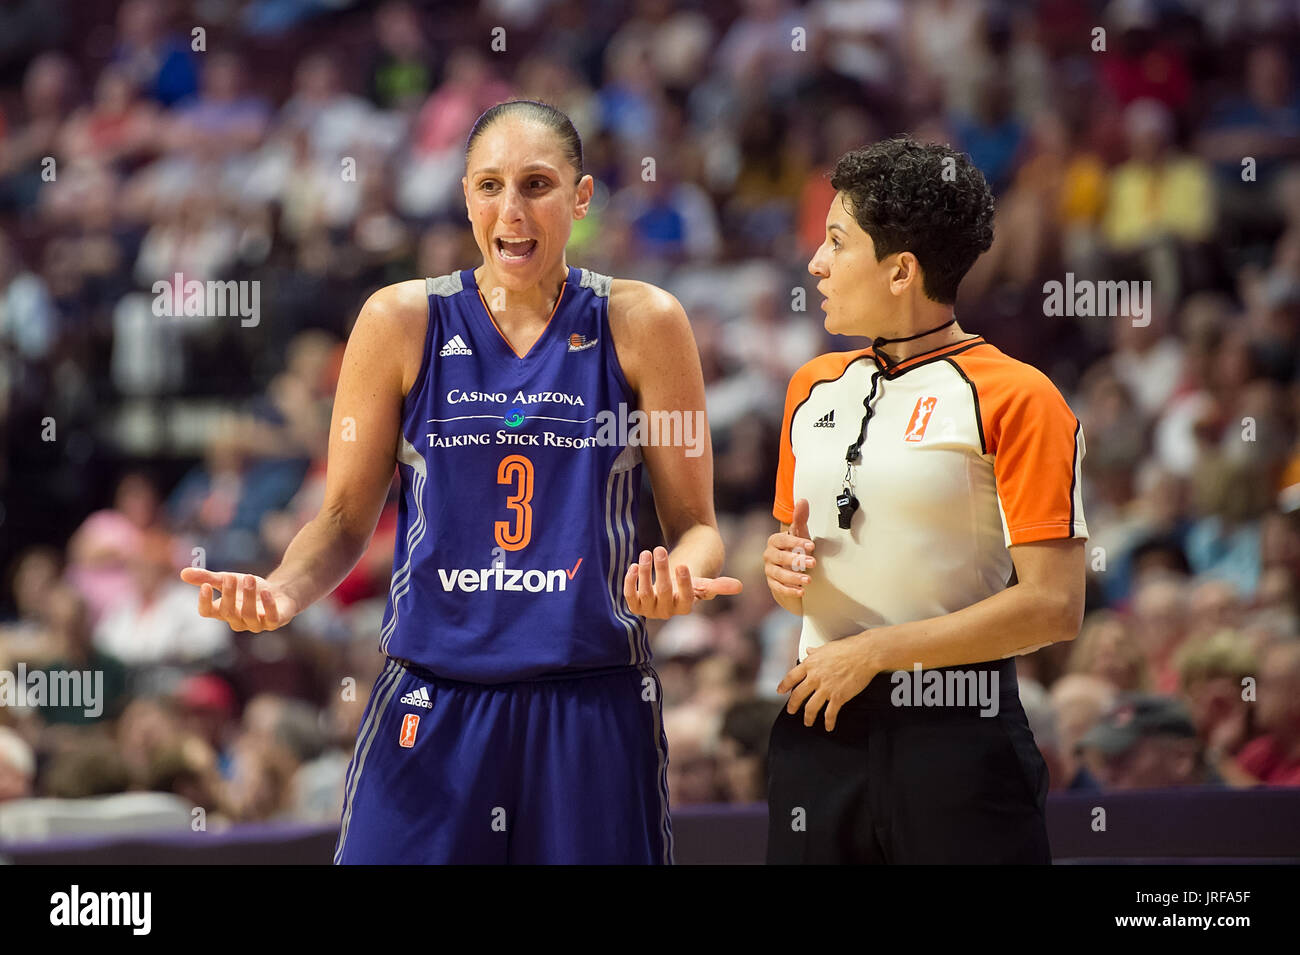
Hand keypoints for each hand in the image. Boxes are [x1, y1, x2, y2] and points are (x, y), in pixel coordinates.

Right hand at [179, 568, 299, 632]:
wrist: (280, 592)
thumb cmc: (249, 588)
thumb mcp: (229, 580)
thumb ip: (208, 578)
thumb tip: (183, 573)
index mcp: (223, 611)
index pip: (207, 612)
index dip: (205, 602)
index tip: (205, 586)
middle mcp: (237, 621)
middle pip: (228, 612)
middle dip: (229, 594)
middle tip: (231, 577)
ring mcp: (256, 624)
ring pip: (248, 615)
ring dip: (248, 596)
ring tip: (249, 578)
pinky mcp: (274, 622)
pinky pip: (270, 618)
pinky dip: (268, 606)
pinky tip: (266, 592)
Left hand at [624, 546, 742, 619]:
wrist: (670, 583)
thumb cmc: (690, 579)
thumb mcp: (704, 581)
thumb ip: (719, 585)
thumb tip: (739, 587)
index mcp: (686, 607)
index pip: (686, 598)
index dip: (684, 582)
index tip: (682, 564)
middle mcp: (667, 612)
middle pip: (664, 591)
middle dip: (661, 569)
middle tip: (659, 548)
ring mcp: (650, 610)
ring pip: (645, 593)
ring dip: (645, 572)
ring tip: (646, 553)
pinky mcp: (636, 605)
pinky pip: (630, 596)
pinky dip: (631, 581)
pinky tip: (634, 565)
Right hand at [765, 498, 814, 601]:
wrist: (791, 570)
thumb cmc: (796, 550)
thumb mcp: (800, 535)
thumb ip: (801, 519)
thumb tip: (802, 500)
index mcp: (775, 541)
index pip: (782, 540)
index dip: (796, 542)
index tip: (811, 545)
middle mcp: (769, 555)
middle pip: (780, 558)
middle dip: (797, 560)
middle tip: (813, 562)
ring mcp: (770, 570)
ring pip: (779, 574)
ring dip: (794, 577)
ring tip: (809, 580)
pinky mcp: (773, 584)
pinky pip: (779, 588)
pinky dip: (790, 590)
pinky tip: (801, 590)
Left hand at [777, 633, 876, 730]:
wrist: (865, 654)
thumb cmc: (848, 649)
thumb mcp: (826, 648)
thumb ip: (815, 652)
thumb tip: (808, 650)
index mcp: (810, 664)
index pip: (791, 677)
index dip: (784, 685)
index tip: (780, 691)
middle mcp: (815, 677)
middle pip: (798, 695)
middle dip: (793, 705)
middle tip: (791, 711)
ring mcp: (826, 688)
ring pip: (810, 707)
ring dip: (808, 717)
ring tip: (807, 722)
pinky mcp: (838, 696)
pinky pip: (830, 713)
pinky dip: (828, 722)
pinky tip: (828, 726)